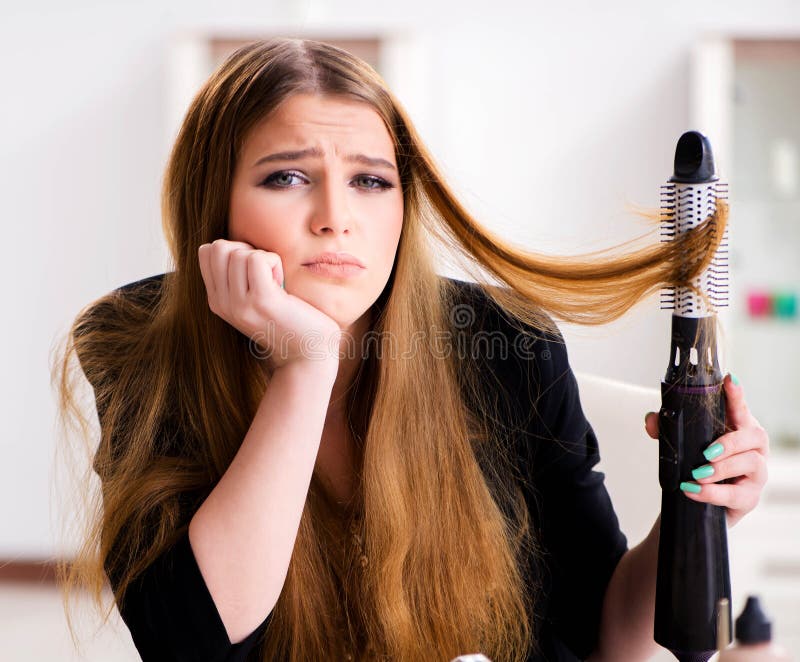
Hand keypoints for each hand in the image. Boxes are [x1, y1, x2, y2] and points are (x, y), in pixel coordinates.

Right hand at [198, 239, 342, 370]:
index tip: (254, 270)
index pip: (206, 252)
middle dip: (246, 249)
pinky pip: (258, 259)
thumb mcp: (253, 299)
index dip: (233, 249)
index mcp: (217, 301)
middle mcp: (222, 304)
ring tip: (276, 283)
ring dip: (264, 258)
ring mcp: (239, 304)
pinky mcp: (261, 301)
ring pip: (238, 252)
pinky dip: (274, 261)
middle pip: (218, 247)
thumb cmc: (288, 320)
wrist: (308, 354)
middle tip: (266, 273)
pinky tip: (283, 284)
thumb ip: (237, 277)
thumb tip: (232, 244)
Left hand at [644, 373, 768, 527]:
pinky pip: (737, 494)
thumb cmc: (699, 467)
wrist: (701, 505)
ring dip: (722, 468)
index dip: (737, 395)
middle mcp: (753, 449)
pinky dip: (713, 492)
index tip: (731, 380)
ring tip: (697, 473)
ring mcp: (755, 474)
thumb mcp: (683, 445)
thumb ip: (665, 430)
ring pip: (751, 463)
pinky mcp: (749, 498)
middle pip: (755, 435)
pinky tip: (694, 490)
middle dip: (730, 442)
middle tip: (706, 452)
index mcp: (737, 429)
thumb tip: (651, 420)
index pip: (741, 408)